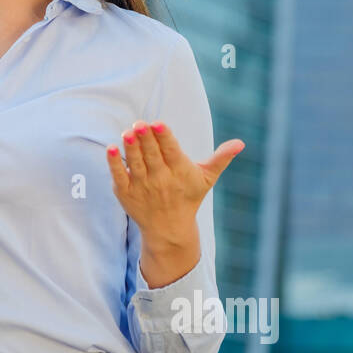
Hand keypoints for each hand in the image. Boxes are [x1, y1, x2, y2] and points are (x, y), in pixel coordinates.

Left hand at [106, 120, 243, 272]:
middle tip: (140, 123)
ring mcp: (142, 187)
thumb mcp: (207, 179)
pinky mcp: (126, 193)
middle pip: (152, 156)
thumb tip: (241, 143)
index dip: (164, 137)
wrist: (169, 229)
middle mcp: (161, 180)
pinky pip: (119, 176)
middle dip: (146, 139)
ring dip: (131, 148)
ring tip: (128, 133)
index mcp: (180, 172)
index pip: (171, 152)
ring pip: (136, 164)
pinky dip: (115, 164)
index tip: (158, 124)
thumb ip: (221, 159)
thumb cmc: (188, 197)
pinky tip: (111, 148)